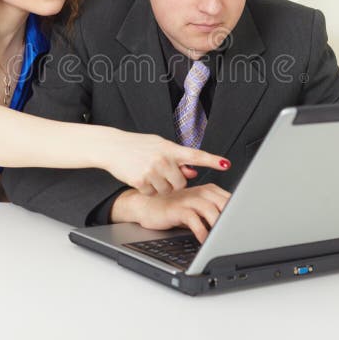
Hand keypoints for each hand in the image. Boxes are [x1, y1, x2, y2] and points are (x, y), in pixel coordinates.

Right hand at [102, 134, 229, 195]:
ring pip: (167, 191)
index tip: (226, 164)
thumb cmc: (138, 146)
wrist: (113, 146)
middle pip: (181, 183)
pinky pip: (153, 194)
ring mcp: (152, 170)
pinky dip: (148, 190)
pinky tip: (141, 179)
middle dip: (175, 183)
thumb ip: (177, 159)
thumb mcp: (160, 146)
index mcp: (170, 148)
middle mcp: (163, 158)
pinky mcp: (141, 181)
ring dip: (161, 187)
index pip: (196, 155)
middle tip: (163, 174)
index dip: (212, 160)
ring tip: (150, 174)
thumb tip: (193, 173)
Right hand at [110, 183, 231, 242]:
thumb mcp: (197, 210)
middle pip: (224, 204)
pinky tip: (205, 241)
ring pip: (211, 211)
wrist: (146, 206)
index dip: (241, 213)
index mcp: (209, 190)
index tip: (248, 226)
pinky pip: (194, 220)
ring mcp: (188, 198)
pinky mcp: (177, 208)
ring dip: (219, 227)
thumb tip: (235, 226)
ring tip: (223, 240)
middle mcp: (200, 191)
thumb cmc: (173, 209)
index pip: (231, 200)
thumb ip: (214, 213)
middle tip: (239, 235)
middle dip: (234, 220)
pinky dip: (202, 232)